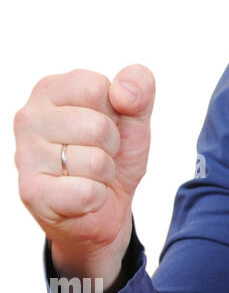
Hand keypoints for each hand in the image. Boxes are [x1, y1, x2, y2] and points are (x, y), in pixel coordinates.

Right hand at [14, 65, 154, 285]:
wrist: (106, 206)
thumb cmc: (113, 152)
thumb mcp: (136, 114)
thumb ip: (139, 86)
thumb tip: (122, 92)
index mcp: (51, 89)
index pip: (97, 87)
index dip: (116, 110)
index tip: (107, 122)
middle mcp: (29, 118)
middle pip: (97, 127)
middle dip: (111, 145)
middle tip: (99, 152)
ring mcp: (25, 155)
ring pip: (94, 162)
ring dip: (104, 172)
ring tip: (90, 173)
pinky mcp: (31, 192)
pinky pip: (86, 192)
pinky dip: (97, 196)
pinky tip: (82, 194)